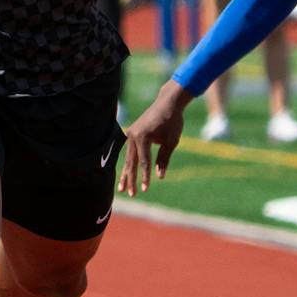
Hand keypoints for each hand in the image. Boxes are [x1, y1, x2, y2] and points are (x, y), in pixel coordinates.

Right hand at [119, 78, 194, 197]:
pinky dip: (130, 163)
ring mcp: (130, 134)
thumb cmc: (173, 121)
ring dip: (127, 173)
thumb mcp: (172, 141)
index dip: (144, 176)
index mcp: (142, 137)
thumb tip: (159, 176)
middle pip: (131, 162)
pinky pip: (130, 151)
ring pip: (128, 158)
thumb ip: (164, 159)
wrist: (168, 102)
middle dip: (130, 178)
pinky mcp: (132, 133)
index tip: (145, 189)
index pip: (143, 161)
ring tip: (123, 188)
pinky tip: (127, 174)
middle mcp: (132, 135)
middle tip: (130, 194)